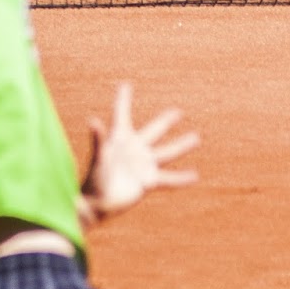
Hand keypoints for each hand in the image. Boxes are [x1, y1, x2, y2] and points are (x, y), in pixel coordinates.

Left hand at [81, 82, 197, 220]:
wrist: (97, 204)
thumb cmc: (94, 179)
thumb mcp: (98, 157)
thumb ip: (98, 140)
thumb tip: (93, 120)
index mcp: (119, 138)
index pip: (122, 113)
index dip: (123, 99)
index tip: (125, 84)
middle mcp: (133, 149)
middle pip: (153, 131)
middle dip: (165, 121)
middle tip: (178, 112)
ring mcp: (142, 165)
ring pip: (166, 152)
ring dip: (181, 145)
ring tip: (196, 137)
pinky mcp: (148, 181)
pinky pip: (169, 179)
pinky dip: (181, 178)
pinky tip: (195, 175)